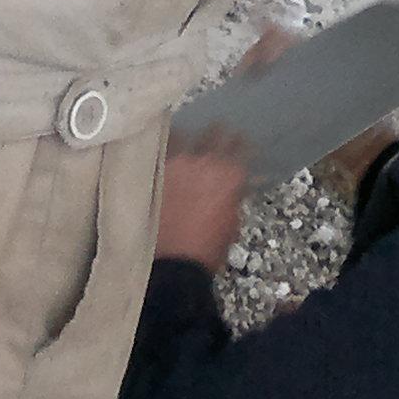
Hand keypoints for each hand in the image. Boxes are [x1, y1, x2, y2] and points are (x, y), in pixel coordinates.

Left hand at [157, 134, 248, 270]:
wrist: (175, 266)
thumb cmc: (209, 250)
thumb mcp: (232, 223)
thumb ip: (233, 197)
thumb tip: (232, 186)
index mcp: (231, 174)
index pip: (242, 145)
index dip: (242, 144)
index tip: (240, 144)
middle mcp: (207, 161)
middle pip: (216, 132)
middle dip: (218, 134)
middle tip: (217, 137)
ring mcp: (178, 163)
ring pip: (186, 134)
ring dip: (190, 138)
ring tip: (188, 140)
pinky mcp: (157, 172)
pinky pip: (162, 148)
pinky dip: (166, 147)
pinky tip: (166, 149)